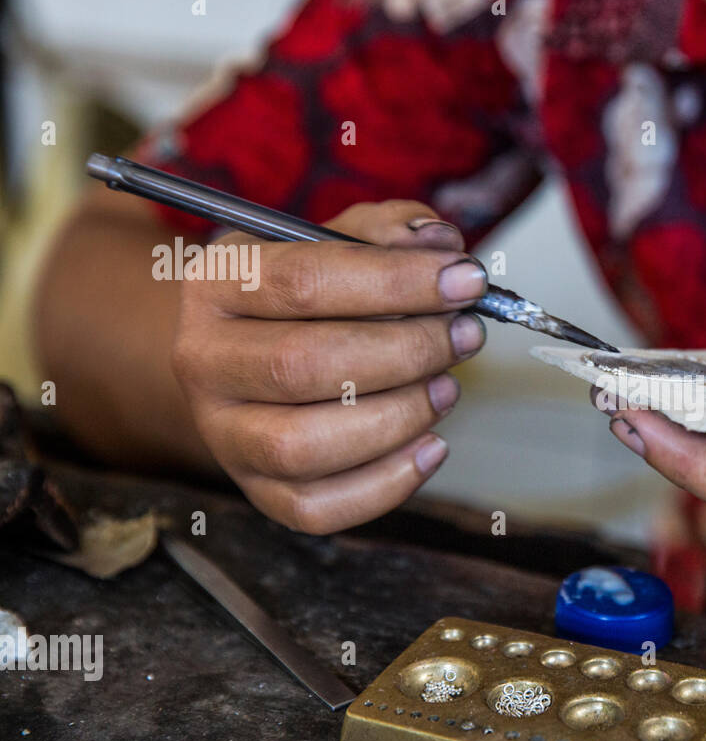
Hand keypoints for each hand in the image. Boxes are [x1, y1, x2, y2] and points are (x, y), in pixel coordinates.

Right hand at [171, 200, 487, 533]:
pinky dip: (388, 483)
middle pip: (302, 365)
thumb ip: (388, 232)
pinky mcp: (260, 491)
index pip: (303, 281)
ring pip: (304, 444)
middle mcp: (205, 361)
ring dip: (398, 416)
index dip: (396, 282)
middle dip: (406, 350)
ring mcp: (225, 435)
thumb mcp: (335, 241)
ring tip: (447, 387)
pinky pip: (317, 508)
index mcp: (217, 284)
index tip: (465, 280)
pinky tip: (432, 445)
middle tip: (464, 336)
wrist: (251, 355)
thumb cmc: (305, 298)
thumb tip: (439, 242)